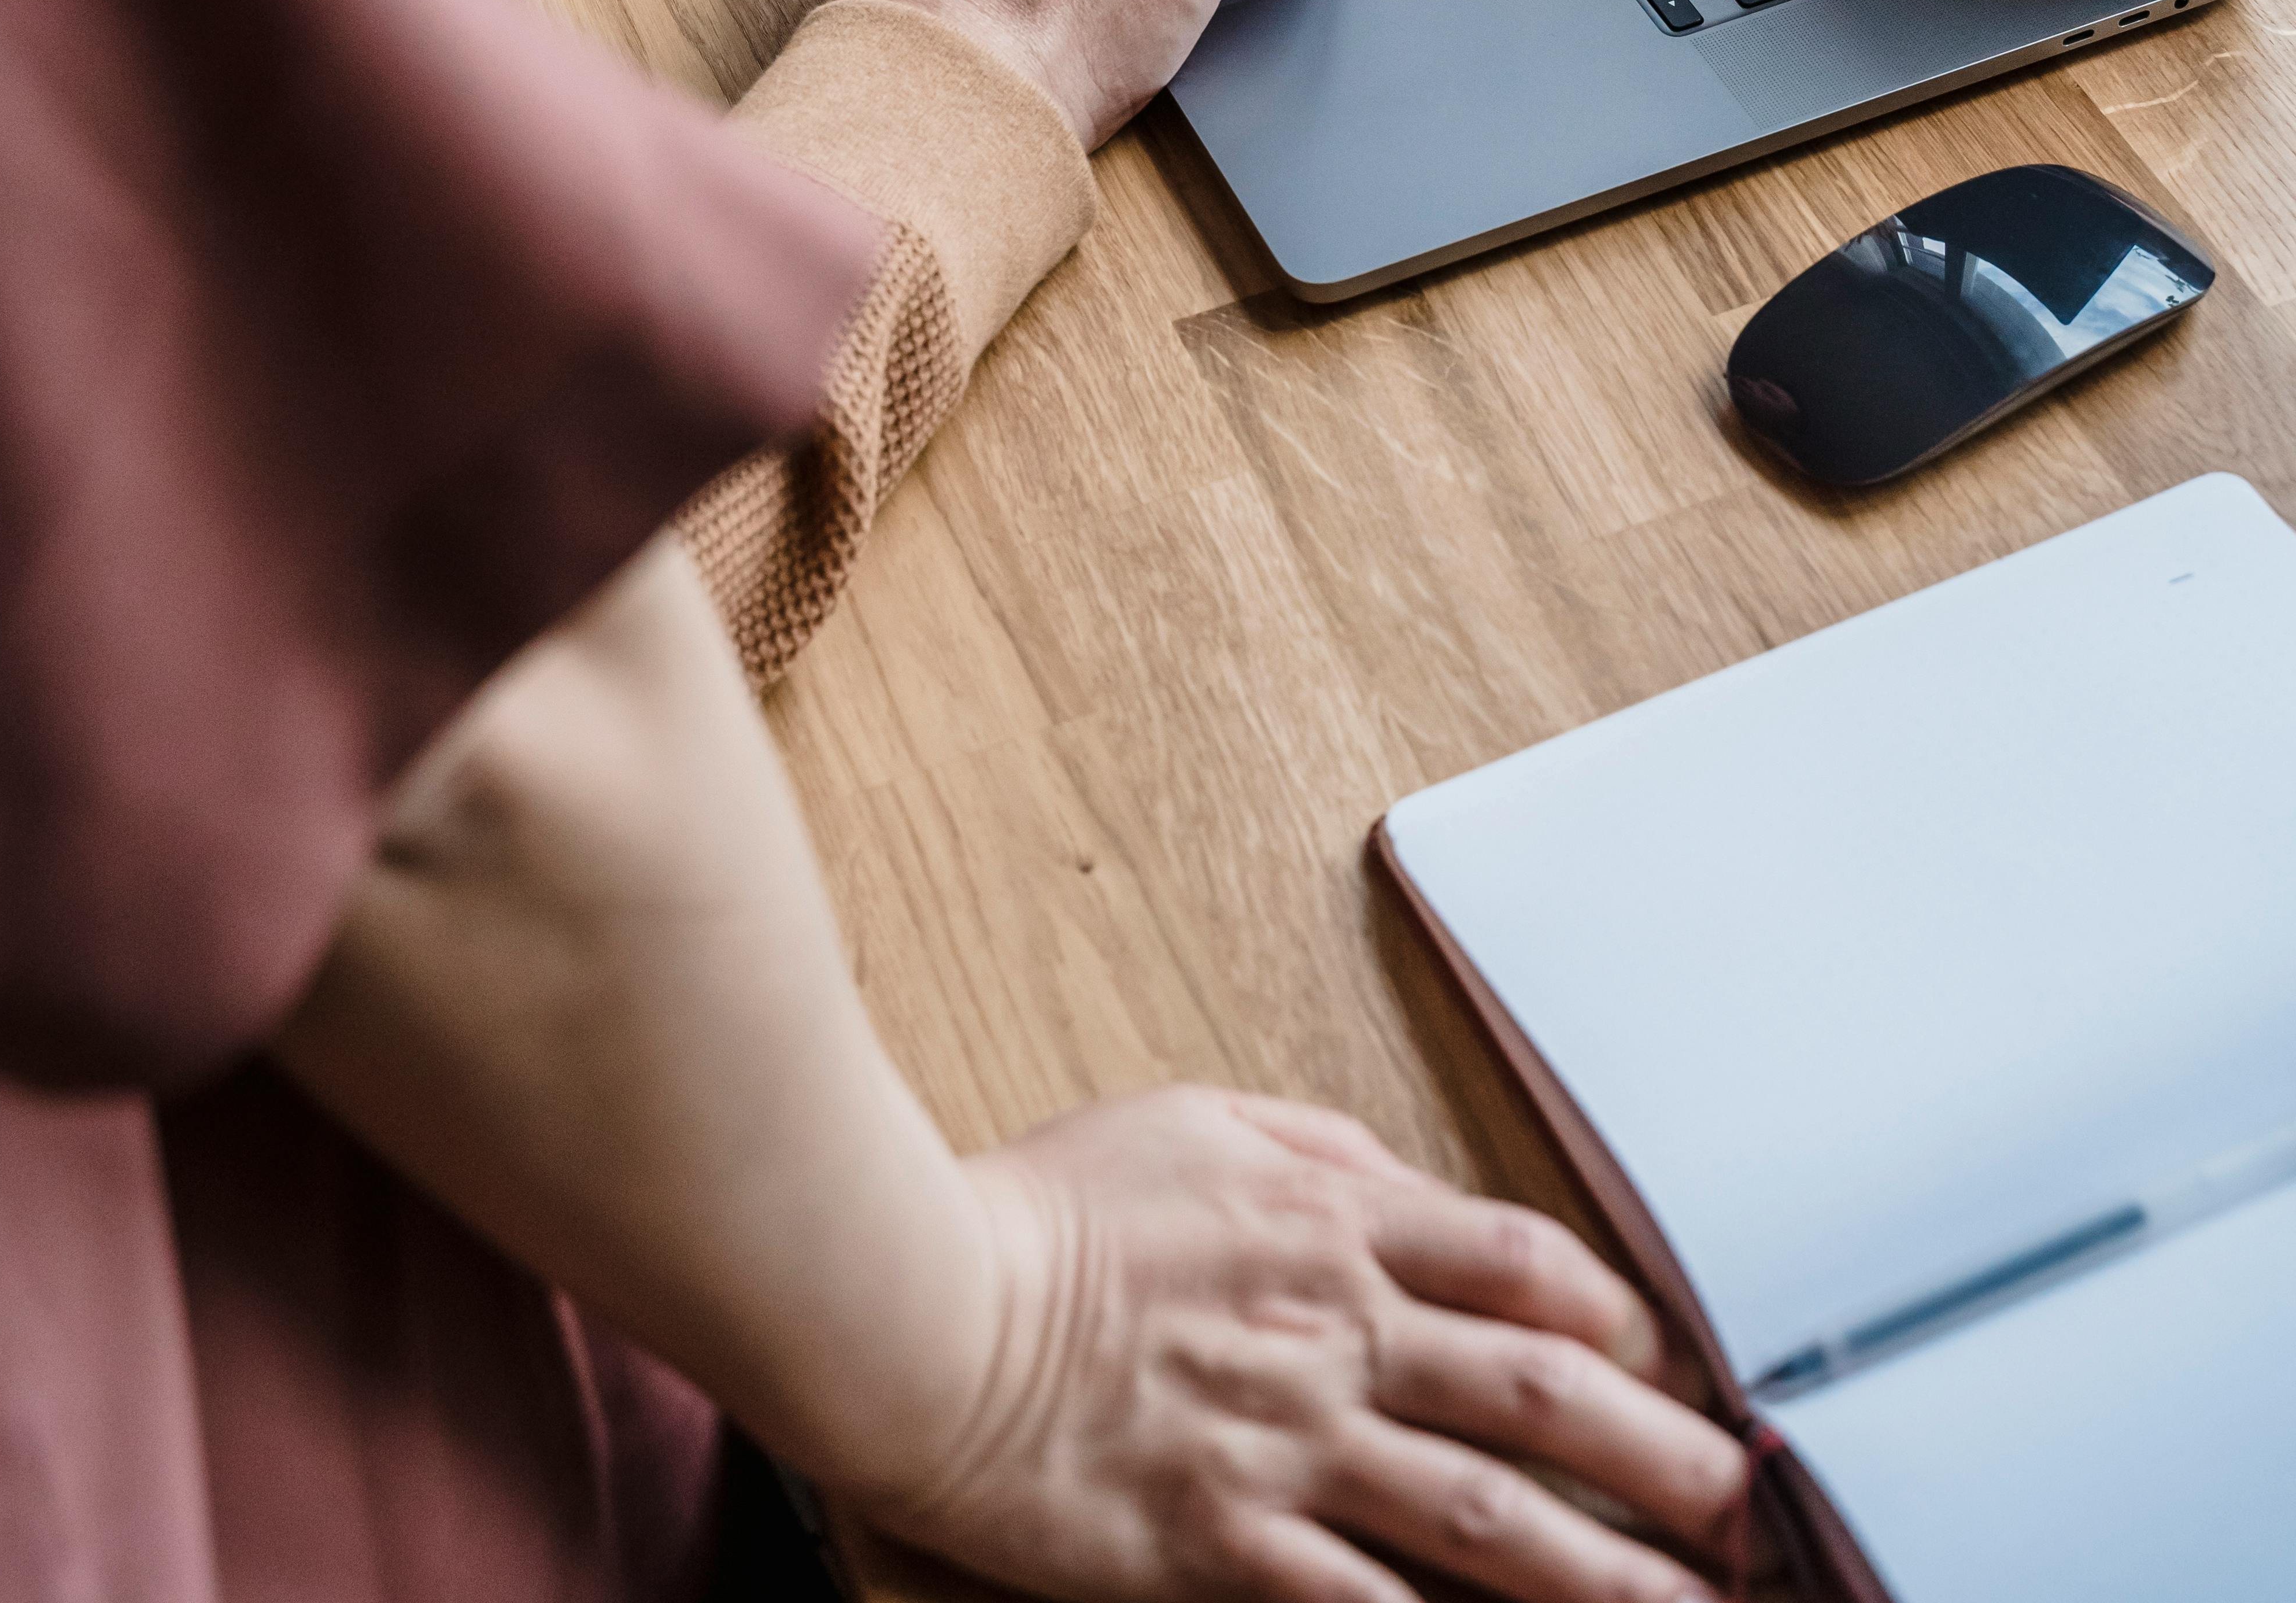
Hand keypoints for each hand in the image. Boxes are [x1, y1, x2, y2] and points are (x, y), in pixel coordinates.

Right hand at [846, 1088, 1748, 1602]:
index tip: (1675, 1372)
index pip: (1525, 1267)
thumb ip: (1317, 1153)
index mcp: (1334, 1222)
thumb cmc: (1047, 1207)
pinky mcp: (1224, 1544)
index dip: (1620, 1322)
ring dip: (1608, 1578)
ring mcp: (1287, 1445)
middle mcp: (1337, 1332)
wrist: (922, 1301)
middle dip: (1667, 1459)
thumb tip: (1405, 1185)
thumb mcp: (1197, 1124)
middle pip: (1541, 1396)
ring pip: (1487, 1521)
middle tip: (1759, 1510)